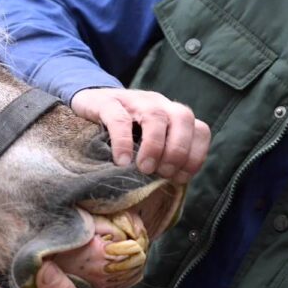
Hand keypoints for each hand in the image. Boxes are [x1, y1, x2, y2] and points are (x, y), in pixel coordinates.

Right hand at [71, 88, 210, 183]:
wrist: (87, 103)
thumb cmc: (121, 132)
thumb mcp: (146, 142)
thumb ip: (162, 158)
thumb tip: (170, 187)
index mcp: (172, 115)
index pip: (200, 130)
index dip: (195, 157)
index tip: (179, 179)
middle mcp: (158, 103)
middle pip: (183, 117)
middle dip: (178, 150)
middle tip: (162, 173)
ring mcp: (134, 100)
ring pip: (155, 116)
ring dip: (154, 146)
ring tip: (144, 168)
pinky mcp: (107, 102)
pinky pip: (119, 119)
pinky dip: (123, 142)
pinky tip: (121, 161)